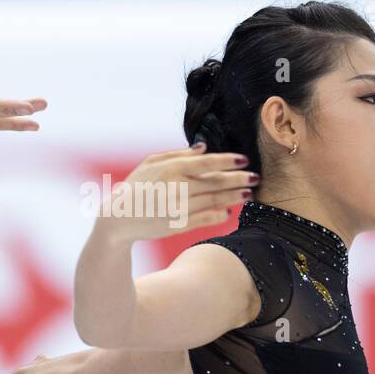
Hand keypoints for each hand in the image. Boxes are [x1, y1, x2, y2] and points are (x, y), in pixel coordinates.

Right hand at [92, 143, 255, 244]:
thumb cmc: (135, 187)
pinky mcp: (179, 225)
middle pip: (217, 181)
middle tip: (256, 177)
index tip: (244, 159)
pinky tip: (229, 210)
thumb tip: (203, 148)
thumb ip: (177, 154)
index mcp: (172, 168)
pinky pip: (206, 219)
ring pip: (215, 200)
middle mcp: (178, 187)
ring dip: (235, 196)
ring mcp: (180, 207)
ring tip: (248, 193)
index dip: (229, 161)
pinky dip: (220, 214)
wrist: (118, 219)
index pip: (208, 162)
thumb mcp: (150, 163)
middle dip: (240, 179)